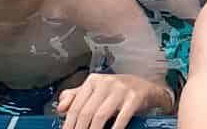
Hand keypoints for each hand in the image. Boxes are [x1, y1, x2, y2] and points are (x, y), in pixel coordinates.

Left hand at [56, 72, 170, 128]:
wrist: (145, 87)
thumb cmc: (117, 91)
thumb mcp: (95, 90)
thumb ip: (76, 97)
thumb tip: (61, 107)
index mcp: (93, 81)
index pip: (76, 106)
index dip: (69, 124)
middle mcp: (106, 82)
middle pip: (86, 112)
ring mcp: (121, 89)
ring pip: (101, 115)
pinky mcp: (135, 97)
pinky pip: (121, 117)